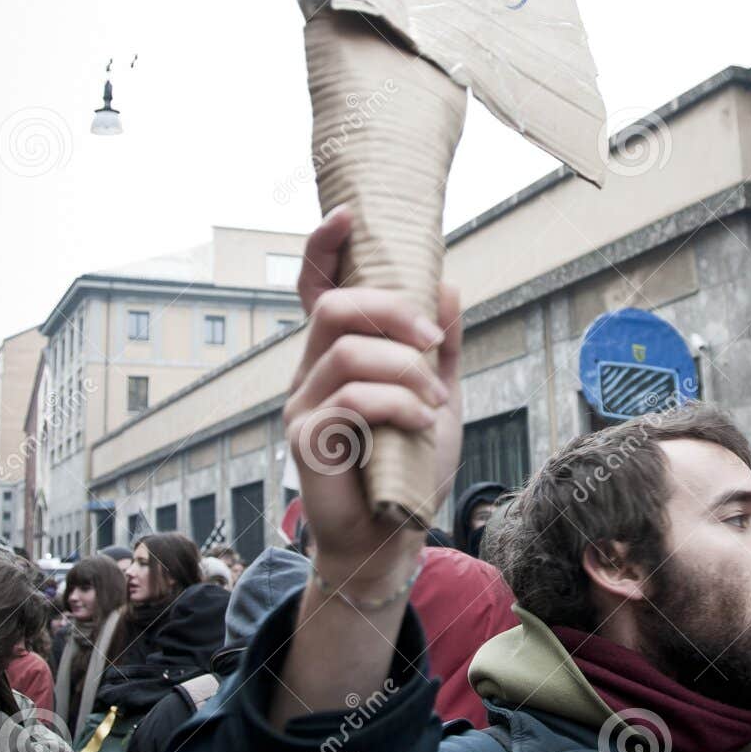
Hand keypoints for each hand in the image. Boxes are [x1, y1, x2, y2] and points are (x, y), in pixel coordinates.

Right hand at [284, 208, 462, 594]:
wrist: (391, 536)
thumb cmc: (407, 467)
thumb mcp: (436, 397)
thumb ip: (440, 347)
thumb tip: (448, 284)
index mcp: (337, 355)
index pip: (316, 288)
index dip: (323, 247)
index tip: (349, 215)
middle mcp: (310, 373)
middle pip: (334, 307)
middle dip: (392, 312)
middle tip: (434, 341)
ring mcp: (303, 406)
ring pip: (347, 353)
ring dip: (405, 370)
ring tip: (434, 401)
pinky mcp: (306, 440)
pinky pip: (350, 400)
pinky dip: (396, 405)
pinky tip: (420, 423)